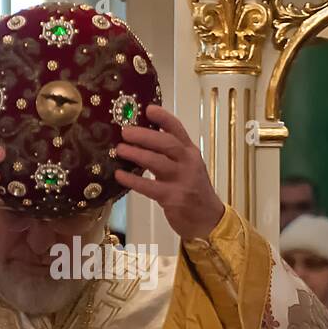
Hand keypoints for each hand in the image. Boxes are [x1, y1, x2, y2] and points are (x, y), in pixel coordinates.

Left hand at [114, 105, 224, 239]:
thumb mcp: (186, 167)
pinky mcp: (173, 198)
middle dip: (144, 135)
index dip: (163, 117)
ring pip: (157, 162)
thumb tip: (141, 138)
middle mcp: (188, 162)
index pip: (177, 129)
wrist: (208, 219)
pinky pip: (149, 187)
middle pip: (166, 143)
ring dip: (136, 154)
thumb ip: (169, 154)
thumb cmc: (192, 191)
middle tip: (125, 131)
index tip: (148, 109)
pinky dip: (133, 180)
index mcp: (190, 152)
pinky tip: (119, 175)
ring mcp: (182, 180)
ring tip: (119, 149)